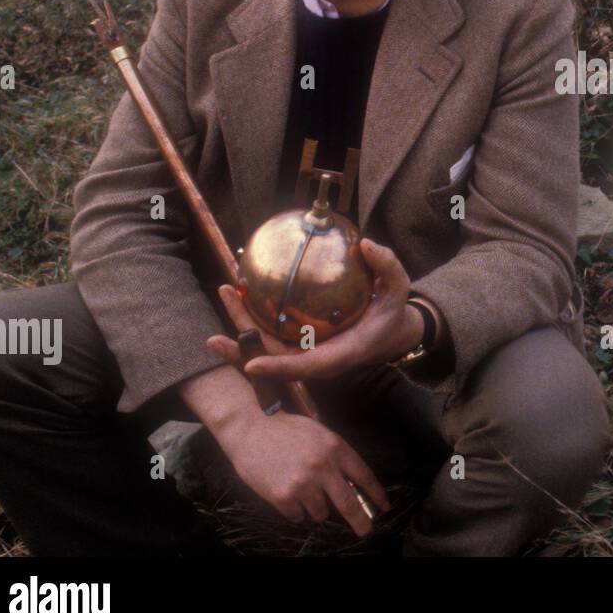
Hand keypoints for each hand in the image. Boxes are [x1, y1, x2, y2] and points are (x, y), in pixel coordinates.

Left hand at [206, 238, 422, 379]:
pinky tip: (240, 295)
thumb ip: (387, 267)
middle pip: (276, 361)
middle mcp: (319, 358)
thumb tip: (366, 244)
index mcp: (342, 354)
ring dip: (242, 330)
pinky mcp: (302, 343)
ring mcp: (308, 352)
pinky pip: (273, 337)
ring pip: (269, 349)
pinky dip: (253, 321)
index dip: (279, 368)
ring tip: (225, 295)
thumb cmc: (393, 312)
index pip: (308, 367)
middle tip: (213, 336)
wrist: (392, 331)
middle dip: (244, 352)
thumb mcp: (399, 289)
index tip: (252, 365)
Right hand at [214, 407, 390, 534]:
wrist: (251, 427)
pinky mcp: (283, 496)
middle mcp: (323, 466)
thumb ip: (336, 456)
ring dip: (316, 508)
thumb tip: (352, 484)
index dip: (376, 494)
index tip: (384, 507)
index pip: (364, 475)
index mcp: (335, 447)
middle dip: (361, 521)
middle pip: (349, 503)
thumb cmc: (286, 428)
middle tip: (365, 531)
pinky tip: (287, 494)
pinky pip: (297, 516)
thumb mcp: (319, 433)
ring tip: (302, 490)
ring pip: (321, 512)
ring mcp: (303, 483)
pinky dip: (295, 511)